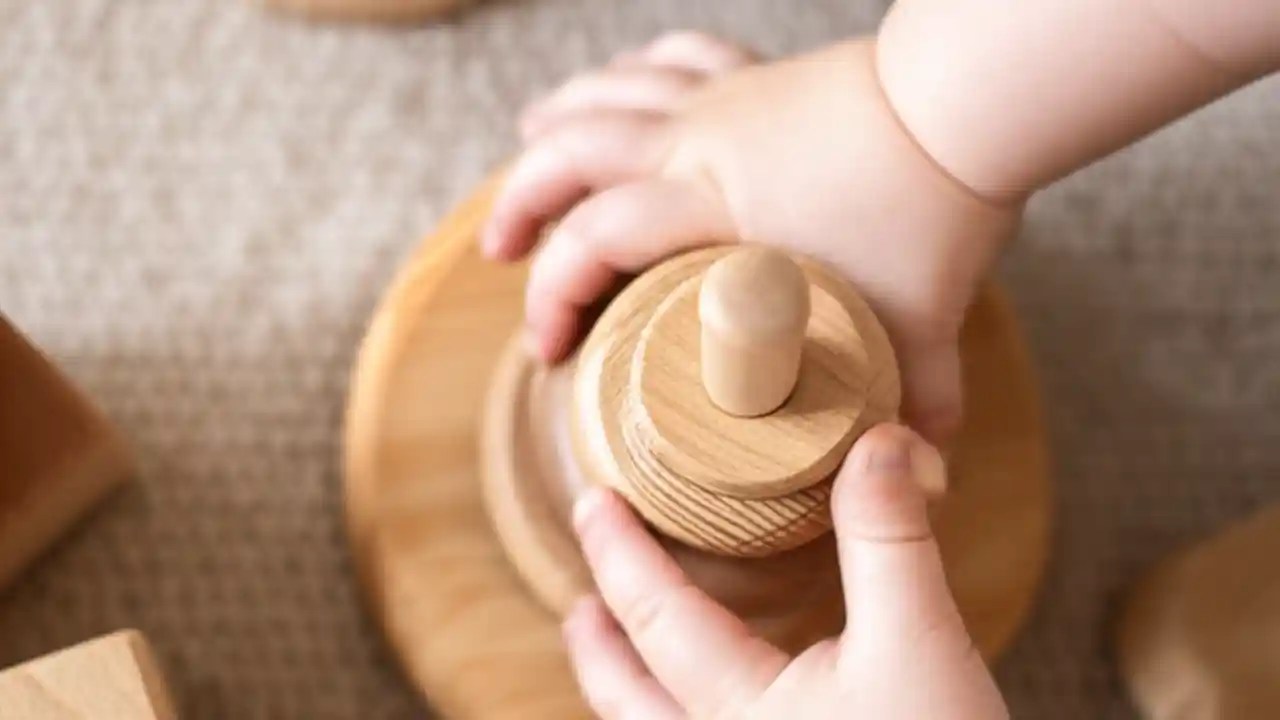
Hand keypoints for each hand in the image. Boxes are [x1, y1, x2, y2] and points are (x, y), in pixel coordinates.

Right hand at [483, 31, 1023, 444]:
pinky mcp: (751, 77)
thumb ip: (916, 407)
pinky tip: (612, 85)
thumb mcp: (919, 326)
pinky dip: (628, 71)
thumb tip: (925, 480)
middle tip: (499, 250)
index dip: (554, 295)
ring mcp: (721, 104)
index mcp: (718, 208)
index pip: (599, 239)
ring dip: (553, 124)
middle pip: (571, 153)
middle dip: (520, 201)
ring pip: (604, 95)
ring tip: (524, 150)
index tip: (551, 351)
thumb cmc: (937, 207)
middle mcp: (698, 145)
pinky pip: (669, 58)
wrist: (967, 103)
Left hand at [564, 424, 1008, 719]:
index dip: (617, 551)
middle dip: (598, 648)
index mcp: (739, 707)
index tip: (592, 502)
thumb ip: (889, 539)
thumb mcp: (919, 641)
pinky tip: (719, 707)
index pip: (654, 614)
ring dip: (633, 692)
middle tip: (580, 606)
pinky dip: (686, 717)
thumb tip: (877, 443)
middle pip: (628, 698)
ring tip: (624, 656)